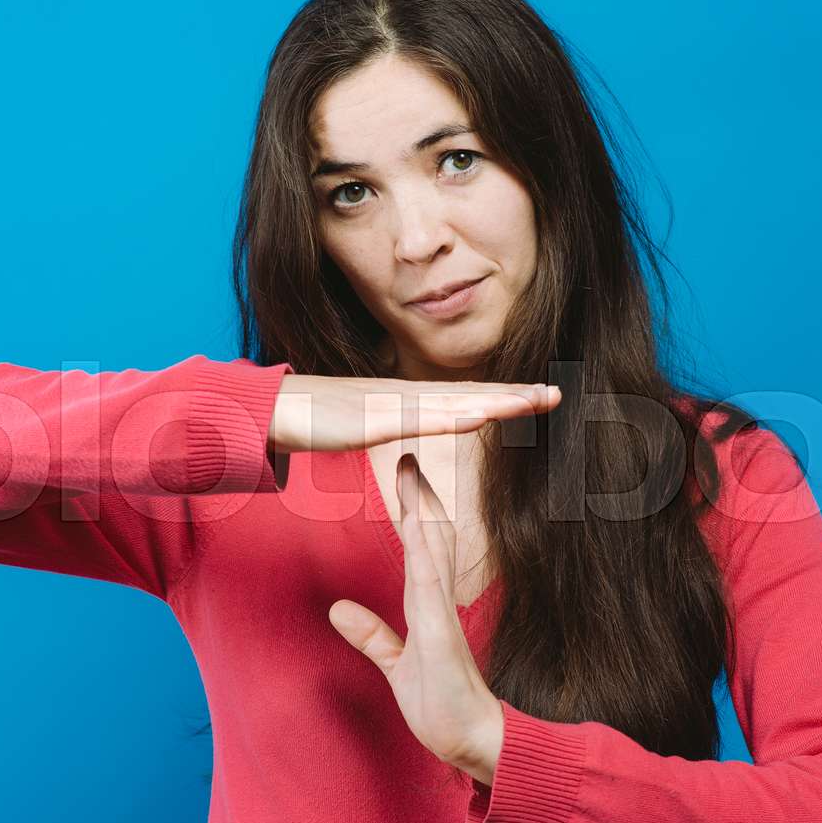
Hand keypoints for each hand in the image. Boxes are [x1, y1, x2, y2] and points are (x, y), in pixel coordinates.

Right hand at [268, 374, 559, 454]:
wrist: (265, 409)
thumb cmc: (310, 417)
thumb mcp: (362, 422)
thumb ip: (389, 422)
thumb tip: (411, 428)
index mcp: (405, 400)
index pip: (464, 397)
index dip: (503, 397)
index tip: (540, 398)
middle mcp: (403, 396)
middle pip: (468, 395)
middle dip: (513, 396)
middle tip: (557, 394)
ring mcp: (387, 406)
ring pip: (451, 404)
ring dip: (493, 402)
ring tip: (532, 401)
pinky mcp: (367, 420)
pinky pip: (414, 420)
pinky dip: (448, 418)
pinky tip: (476, 415)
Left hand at [326, 451, 503, 783]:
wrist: (477, 743)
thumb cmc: (445, 707)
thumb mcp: (397, 667)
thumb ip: (373, 637)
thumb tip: (338, 610)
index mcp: (426, 608)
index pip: (417, 550)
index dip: (409, 512)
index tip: (402, 476)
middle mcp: (436, 605)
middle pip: (428, 541)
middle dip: (418, 498)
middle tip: (408, 455)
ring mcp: (442, 618)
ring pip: (432, 555)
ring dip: (422, 515)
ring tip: (413, 476)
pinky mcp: (442, 639)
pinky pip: (432, 592)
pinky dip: (426, 560)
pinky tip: (421, 533)